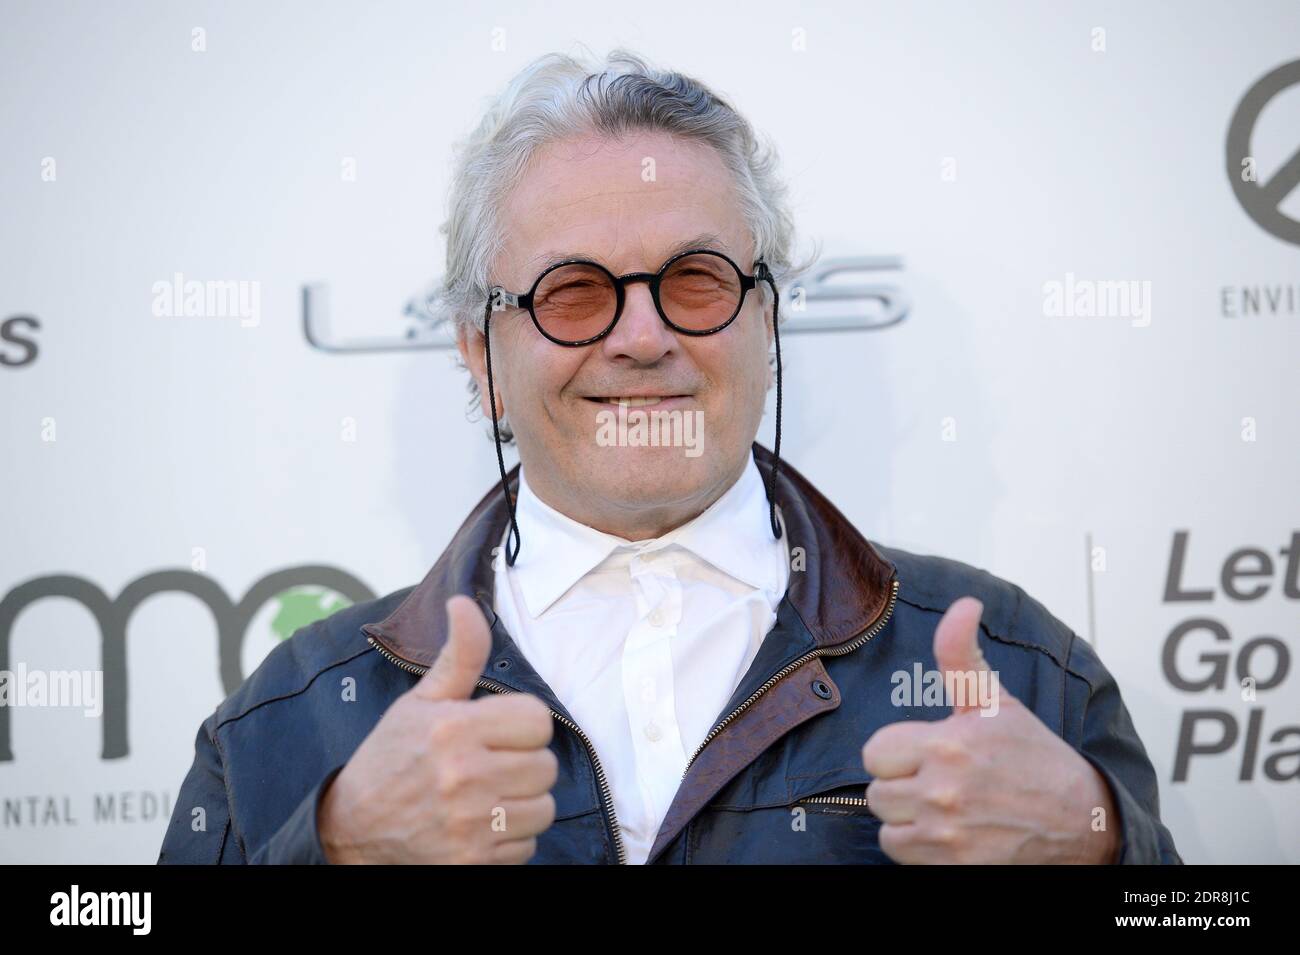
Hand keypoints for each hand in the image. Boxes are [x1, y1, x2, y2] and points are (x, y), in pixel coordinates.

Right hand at [318, 595, 557, 862]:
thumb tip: (465, 602)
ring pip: (543, 808)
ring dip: (521, 804)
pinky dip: (509, 839)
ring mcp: (470, 824)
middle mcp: (464, 777)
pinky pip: (527, 845)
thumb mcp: (420, 702)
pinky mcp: (473, 862)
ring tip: (487, 796)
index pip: (538, 720)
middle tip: (490, 765)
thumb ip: (457, 655)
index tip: (497, 731)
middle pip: (546, 766)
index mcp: (454, 729)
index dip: (521, 725)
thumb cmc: (390, 760)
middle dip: (523, 764)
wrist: (350, 831)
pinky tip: (479, 826)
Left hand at [861, 596, 1119, 863]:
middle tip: (937, 780)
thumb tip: (963, 605)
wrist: (1081, 820)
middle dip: (902, 786)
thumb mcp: (996, 702)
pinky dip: (919, 848)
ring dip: (908, 819)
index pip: (875, 752)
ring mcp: (947, 834)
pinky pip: (902, 855)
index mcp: (948, 745)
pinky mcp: (954, 866)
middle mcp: (943, 791)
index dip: (895, 753)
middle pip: (877, 793)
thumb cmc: (1036, 758)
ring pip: (887, 827)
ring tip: (943, 807)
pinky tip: (948, 833)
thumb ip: (961, 654)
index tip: (922, 753)